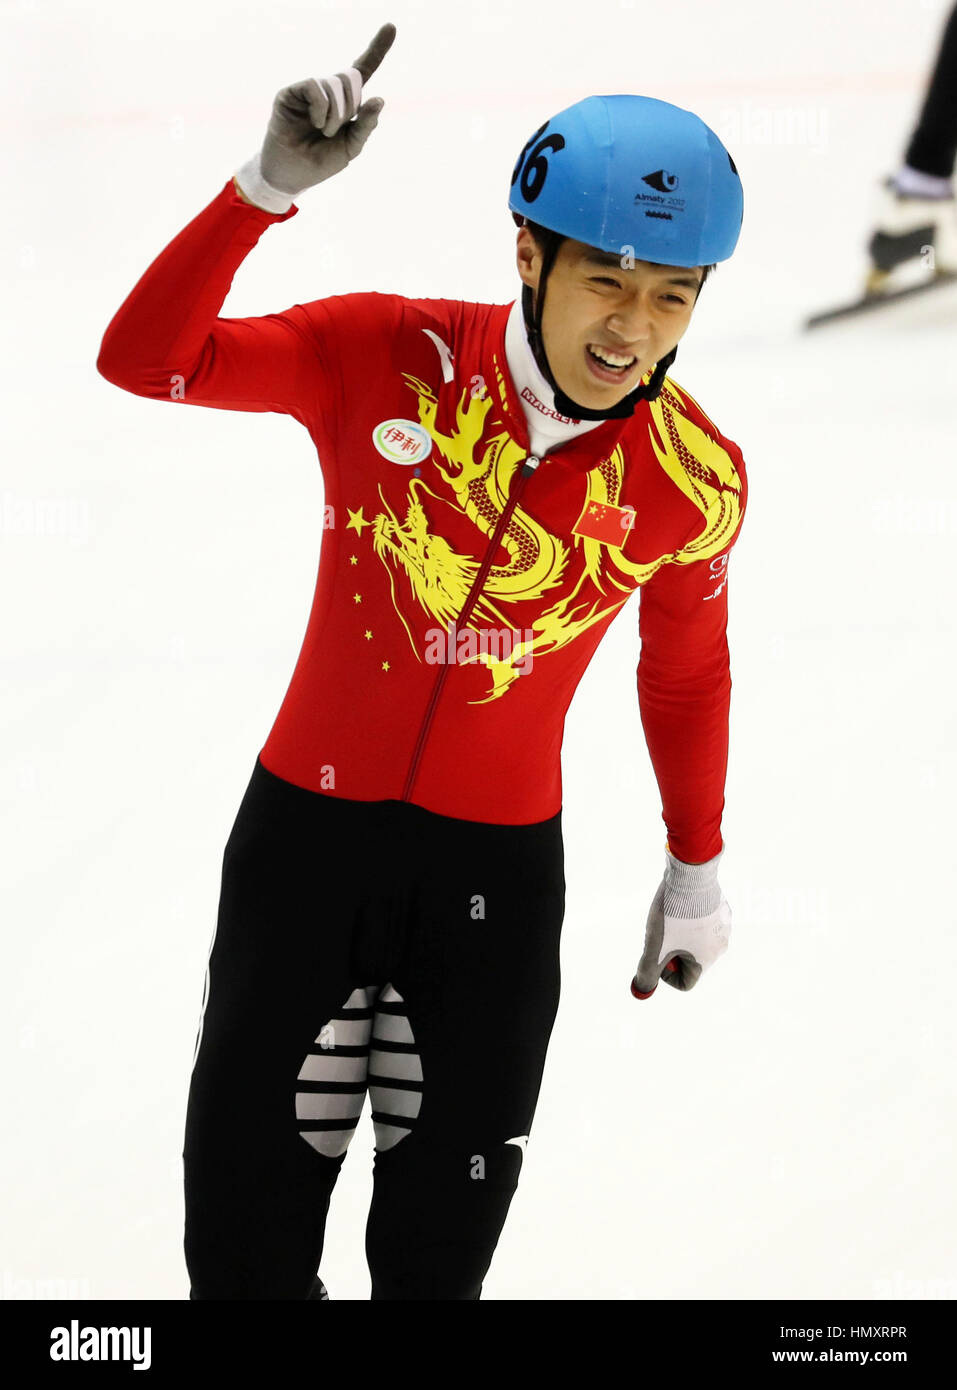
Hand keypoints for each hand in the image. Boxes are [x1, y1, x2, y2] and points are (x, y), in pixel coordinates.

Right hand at [258, 22, 395, 197]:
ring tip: (324, 132)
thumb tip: (380, 99)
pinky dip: (321, 107)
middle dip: (351, 107)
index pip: (364, 70)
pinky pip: (316, 86)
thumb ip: (365, 125)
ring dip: (336, 114)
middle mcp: (328, 90)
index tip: (391, 27)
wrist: (292, 174)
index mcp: (345, 101)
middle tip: (335, 130)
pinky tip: (316, 122)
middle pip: (351, 77)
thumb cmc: (320, 161)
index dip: (377, 49)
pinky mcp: (291, 92)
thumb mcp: (351, 147)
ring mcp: (309, 90)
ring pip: (334, 83)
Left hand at [631, 844, 730, 997]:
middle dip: (672, 952)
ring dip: (680, 935)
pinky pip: (703, 922)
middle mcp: (720, 946)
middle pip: (691, 961)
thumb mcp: (653, 947)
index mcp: (706, 960)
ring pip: (696, 940)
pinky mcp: (721, 907)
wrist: (690, 874)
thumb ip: (648, 971)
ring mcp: (723, 925)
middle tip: (659, 935)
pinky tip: (680, 905)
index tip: (656, 955)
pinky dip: (689, 919)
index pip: (685, 983)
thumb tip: (642, 988)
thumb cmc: (671, 914)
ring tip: (668, 918)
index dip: (665, 974)